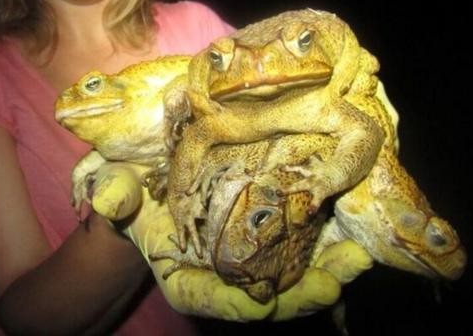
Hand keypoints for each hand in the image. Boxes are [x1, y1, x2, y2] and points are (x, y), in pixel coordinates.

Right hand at [86, 162, 372, 321]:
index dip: (235, 302)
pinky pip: (300, 240)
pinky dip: (326, 236)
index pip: (207, 298)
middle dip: (302, 293)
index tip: (262, 300)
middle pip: (262, 295)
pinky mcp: (268, 229)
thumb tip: (114, 202)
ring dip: (328, 268)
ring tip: (359, 255)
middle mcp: (220, 273)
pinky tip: (352, 224)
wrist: (152, 170)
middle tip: (338, 278)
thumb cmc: (130, 184)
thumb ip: (114, 196)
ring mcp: (248, 255)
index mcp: (181, 274)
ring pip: (290, 272)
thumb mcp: (114, 187)